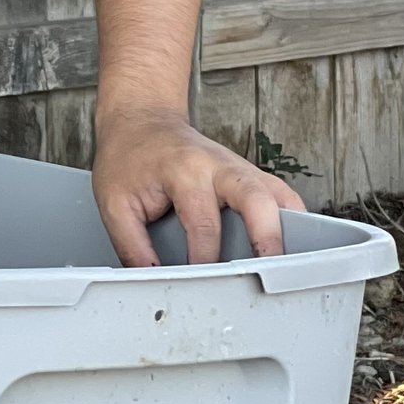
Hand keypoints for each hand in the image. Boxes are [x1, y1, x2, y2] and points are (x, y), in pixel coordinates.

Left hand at [92, 106, 303, 265]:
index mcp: (183, 170)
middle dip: (266, 238)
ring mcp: (240, 168)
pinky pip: (281, 194)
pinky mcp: (250, 174)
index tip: (204, 282)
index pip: (203, 223)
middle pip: (256, 199)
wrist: (141, 121)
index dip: (205, 259)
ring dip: (287, 229)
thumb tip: (153, 278)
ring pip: (278, 195)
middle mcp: (218, 166)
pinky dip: (290, 218)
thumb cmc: (128, 159)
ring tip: (289, 264)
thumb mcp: (114, 202)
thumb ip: (131, 244)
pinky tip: (289, 244)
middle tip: (268, 271)